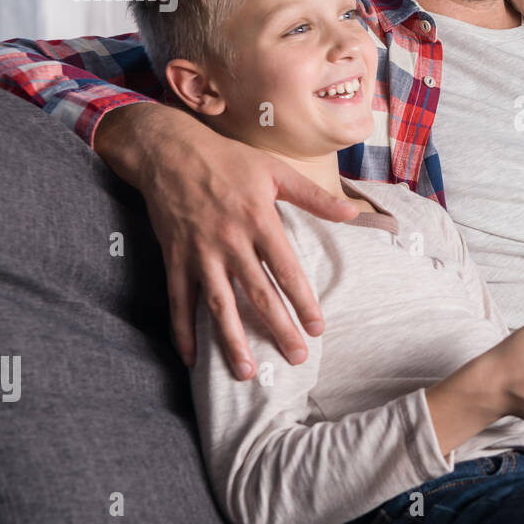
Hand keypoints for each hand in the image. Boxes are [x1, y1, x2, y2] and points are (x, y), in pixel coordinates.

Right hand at [99, 103, 359, 378]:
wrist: (170, 151)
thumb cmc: (228, 160)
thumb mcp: (276, 171)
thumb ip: (314, 197)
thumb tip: (353, 212)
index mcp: (259, 220)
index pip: (286, 270)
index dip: (303, 301)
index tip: (318, 328)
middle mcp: (230, 241)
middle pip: (258, 293)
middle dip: (278, 328)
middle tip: (295, 358)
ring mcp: (200, 252)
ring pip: (218, 304)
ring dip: (231, 340)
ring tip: (247, 372)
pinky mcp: (174, 257)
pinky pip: (178, 300)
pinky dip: (182, 330)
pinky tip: (192, 359)